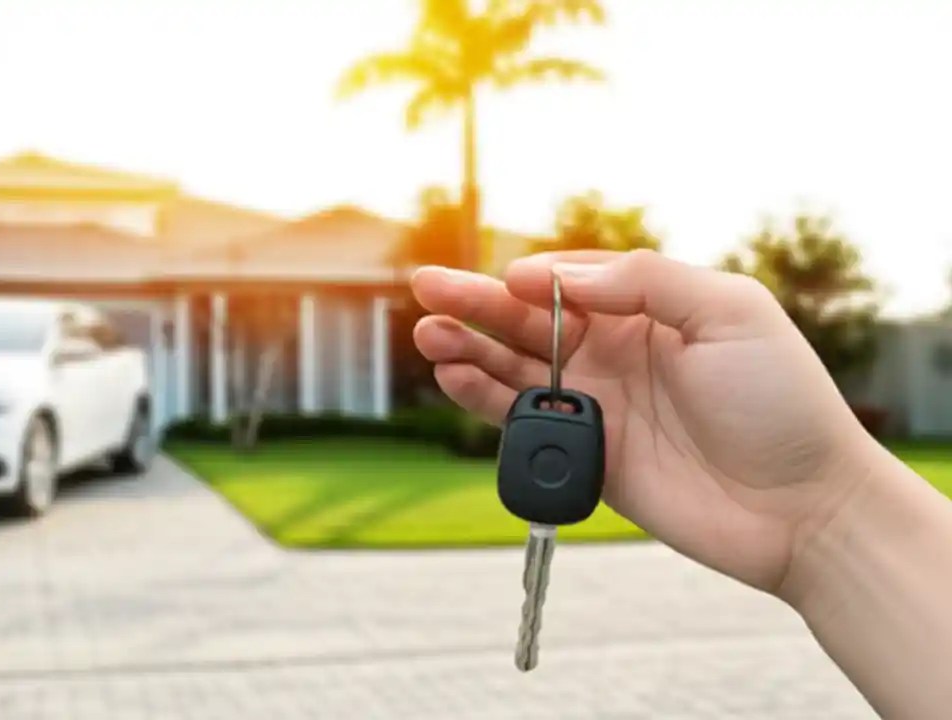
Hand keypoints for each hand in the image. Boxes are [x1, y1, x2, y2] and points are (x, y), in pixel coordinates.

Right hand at [411, 250, 876, 596]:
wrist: (803, 508)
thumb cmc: (782, 402)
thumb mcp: (730, 311)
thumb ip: (645, 280)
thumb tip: (558, 276)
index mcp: (652, 310)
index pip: (573, 279)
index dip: (534, 275)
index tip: (509, 279)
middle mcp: (617, 353)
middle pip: (529, 320)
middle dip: (476, 302)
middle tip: (427, 287)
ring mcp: (599, 405)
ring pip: (514, 369)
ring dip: (467, 349)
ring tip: (427, 333)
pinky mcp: (587, 456)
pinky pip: (524, 423)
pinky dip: (482, 400)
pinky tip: (454, 378)